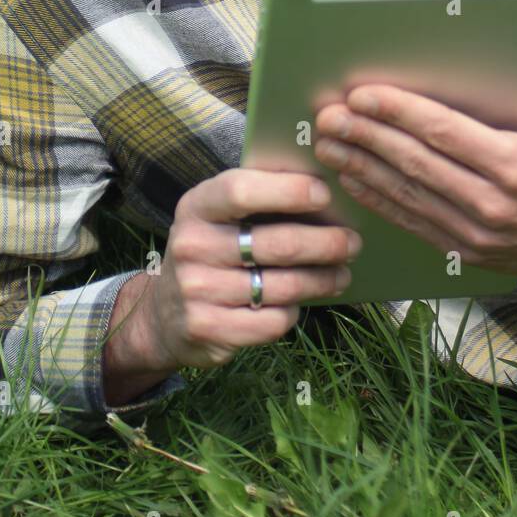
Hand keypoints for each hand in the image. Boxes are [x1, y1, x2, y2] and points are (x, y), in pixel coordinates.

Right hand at [133, 169, 361, 374]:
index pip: (242, 190)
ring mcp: (197, 290)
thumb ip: (258, 200)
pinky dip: (292, 312)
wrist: (163, 314)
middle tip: (353, 242)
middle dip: (327, 243)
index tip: (325, 194)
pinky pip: (271, 321)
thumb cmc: (210, 251)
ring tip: (341, 274)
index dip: (289, 191)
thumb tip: (324, 188)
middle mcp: (192, 246)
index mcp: (197, 206)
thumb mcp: (218, 217)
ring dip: (322, 280)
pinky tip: (299, 303)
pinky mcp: (208, 329)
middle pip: (278, 243)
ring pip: (283, 287)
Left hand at [312, 0, 516, 276]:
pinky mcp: (468, 252)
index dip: (399, 113)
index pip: (445, 134)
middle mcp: (494, 205)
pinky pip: (414, 224)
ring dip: (362, 168)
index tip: (361, 95)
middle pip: (416, 164)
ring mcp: (478, 234)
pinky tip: (353, 179)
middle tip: (327, 116)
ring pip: (407, 196)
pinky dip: (379, 201)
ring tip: (327, 143)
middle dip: (367, 137)